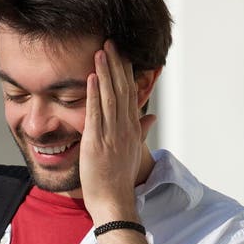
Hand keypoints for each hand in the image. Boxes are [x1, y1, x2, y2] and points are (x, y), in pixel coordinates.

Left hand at [79, 40, 156, 222]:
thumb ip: (141, 131)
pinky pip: (96, 115)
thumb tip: (152, 116)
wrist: (114, 201)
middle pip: (122, 90)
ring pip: (110, 97)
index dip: (126, 72)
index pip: (130, 94)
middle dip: (116, 64)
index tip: (121, 53)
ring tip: (101, 51)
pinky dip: (94, 95)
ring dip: (105, 73)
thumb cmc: (121, 180)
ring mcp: (111, 135)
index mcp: (132, 129)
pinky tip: (91, 78)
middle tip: (110, 42)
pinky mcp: (96, 143)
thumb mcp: (133, 152)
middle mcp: (124, 129)